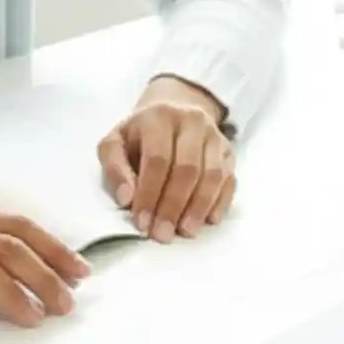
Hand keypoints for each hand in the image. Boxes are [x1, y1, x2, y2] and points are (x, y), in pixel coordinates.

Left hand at [96, 76, 235, 243]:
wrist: (170, 110)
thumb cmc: (138, 135)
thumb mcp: (114, 143)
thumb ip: (114, 168)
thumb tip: (126, 199)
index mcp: (159, 118)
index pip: (157, 160)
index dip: (149, 194)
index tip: (142, 222)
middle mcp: (191, 122)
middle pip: (187, 169)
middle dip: (173, 206)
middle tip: (162, 234)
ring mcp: (214, 135)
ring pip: (212, 175)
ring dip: (198, 208)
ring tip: (185, 231)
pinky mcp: (228, 150)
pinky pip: (229, 179)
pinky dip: (220, 202)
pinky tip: (209, 221)